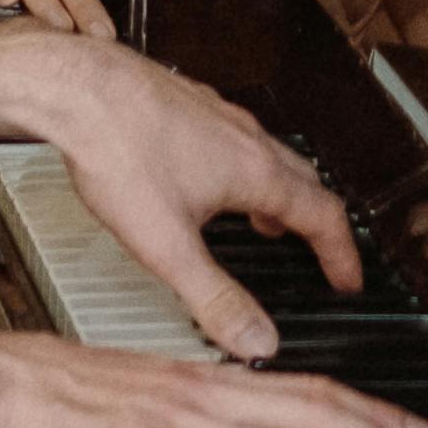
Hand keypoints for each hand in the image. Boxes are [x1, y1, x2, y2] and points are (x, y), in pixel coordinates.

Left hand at [28, 31, 370, 353]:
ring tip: (269, 220)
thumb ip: (214, 298)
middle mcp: (247, 138)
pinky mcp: (191, 106)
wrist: (79, 87)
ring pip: (270, 156)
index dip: (341, 254)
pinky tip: (210, 178)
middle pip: (305, 182)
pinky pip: (236, 139)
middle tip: (321, 252)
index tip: (348, 278)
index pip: (323, 216)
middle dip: (317, 222)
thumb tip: (256, 341)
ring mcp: (220, 117)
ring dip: (280, 193)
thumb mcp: (167, 245)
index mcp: (255, 172)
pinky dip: (243, 168)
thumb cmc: (118, 151)